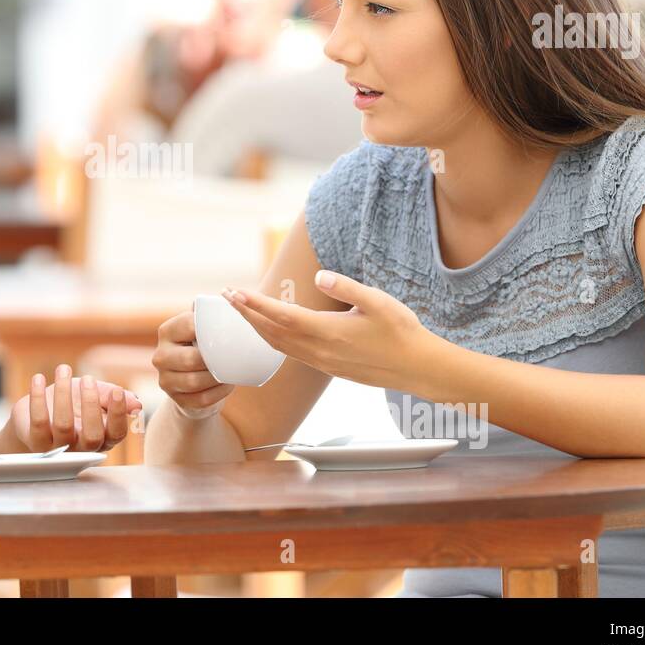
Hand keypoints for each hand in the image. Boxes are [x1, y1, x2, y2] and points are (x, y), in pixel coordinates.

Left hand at [11, 363, 143, 451]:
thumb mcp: (95, 396)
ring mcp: (58, 449)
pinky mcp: (36, 443)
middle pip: (92, 436)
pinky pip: (38, 422)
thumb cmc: (71, 403)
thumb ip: (114, 398)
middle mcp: (82, 449)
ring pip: (64, 426)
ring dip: (64, 393)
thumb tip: (136, 404)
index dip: (118, 414)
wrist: (36, 412)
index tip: (116, 391)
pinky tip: (39, 378)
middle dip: (92, 404)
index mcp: (102, 439)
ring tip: (63, 369)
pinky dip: (38, 397)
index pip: (116, 434)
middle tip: (87, 379)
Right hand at [152, 305, 234, 418]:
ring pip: (194, 381)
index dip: (208, 328)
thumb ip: (210, 312)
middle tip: (232, 357)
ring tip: (232, 372)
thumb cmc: (204, 346)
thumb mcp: (202, 328)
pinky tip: (227, 385)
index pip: (187, 325)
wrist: (195, 380)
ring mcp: (165, 379)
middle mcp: (160, 354)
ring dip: (217, 378)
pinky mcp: (175, 399)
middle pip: (190, 358)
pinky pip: (200, 399)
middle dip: (214, 360)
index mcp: (167, 331)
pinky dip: (218, 393)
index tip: (227, 331)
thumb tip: (231, 294)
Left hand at [222, 269, 426, 387]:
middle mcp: (319, 350)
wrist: (418, 369)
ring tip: (242, 312)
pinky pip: (291, 354)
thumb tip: (318, 276)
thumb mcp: (378, 302)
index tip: (234, 293)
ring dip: (257, 328)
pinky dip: (273, 340)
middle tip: (226, 298)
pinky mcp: (328, 368)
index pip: (281, 316)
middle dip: (246, 315)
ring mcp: (322, 362)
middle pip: (272, 332)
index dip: (254, 304)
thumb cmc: (401, 332)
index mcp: (328, 331)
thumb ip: (347, 287)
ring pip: (279, 346)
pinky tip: (270, 332)